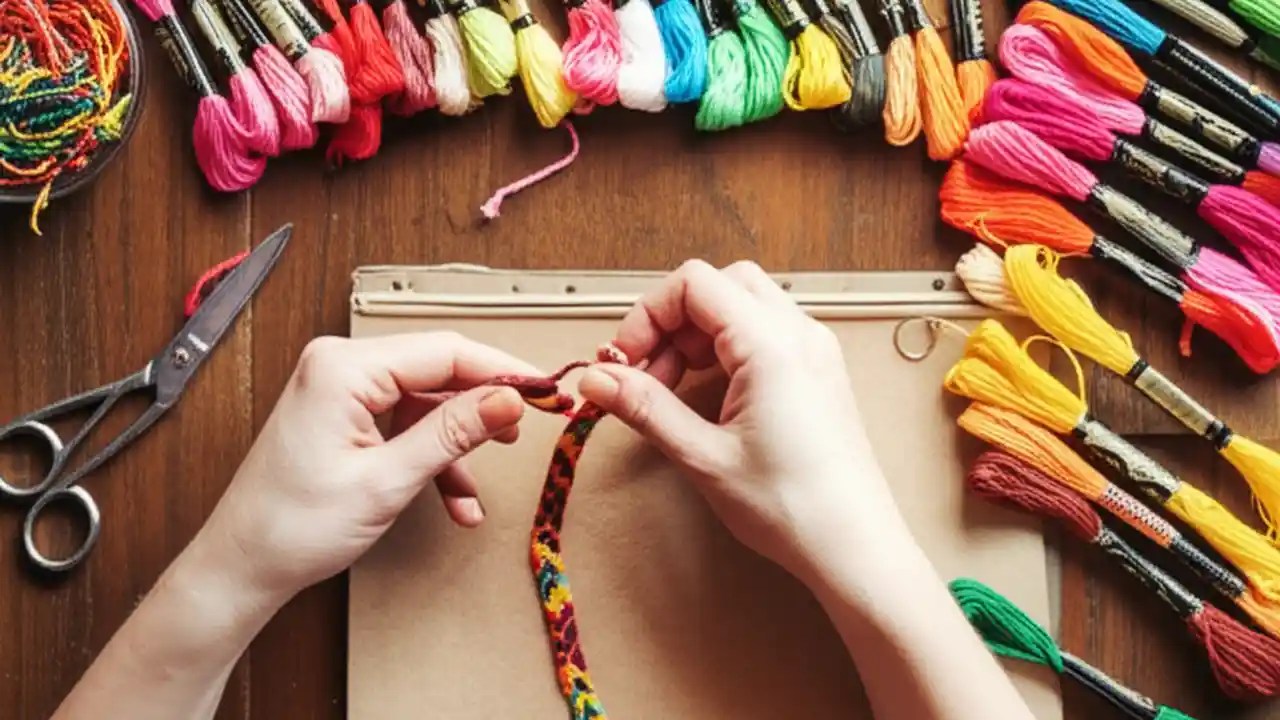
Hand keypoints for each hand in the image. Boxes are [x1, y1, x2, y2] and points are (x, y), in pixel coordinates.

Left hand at [198, 333, 536, 603]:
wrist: (242, 568)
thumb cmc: (291, 527)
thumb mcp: (388, 480)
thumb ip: (453, 433)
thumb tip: (507, 399)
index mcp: (343, 368)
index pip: (445, 351)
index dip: (502, 370)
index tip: (544, 390)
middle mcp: (340, 367)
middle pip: (438, 373)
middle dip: (484, 408)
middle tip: (529, 427)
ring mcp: (341, 391)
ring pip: (427, 405)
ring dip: (458, 447)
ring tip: (479, 489)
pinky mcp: (344, 416)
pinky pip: (405, 426)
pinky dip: (433, 460)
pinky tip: (455, 500)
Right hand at [579, 261, 904, 580]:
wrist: (854, 547)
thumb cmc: (793, 507)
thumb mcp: (703, 455)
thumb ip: (645, 407)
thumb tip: (596, 379)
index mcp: (771, 344)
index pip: (694, 284)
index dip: (648, 315)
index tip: (624, 361)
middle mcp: (799, 334)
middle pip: (719, 286)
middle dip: (671, 321)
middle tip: (645, 373)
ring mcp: (814, 351)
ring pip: (742, 305)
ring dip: (697, 335)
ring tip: (671, 390)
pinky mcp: (818, 373)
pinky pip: (765, 334)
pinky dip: (726, 349)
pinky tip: (708, 395)